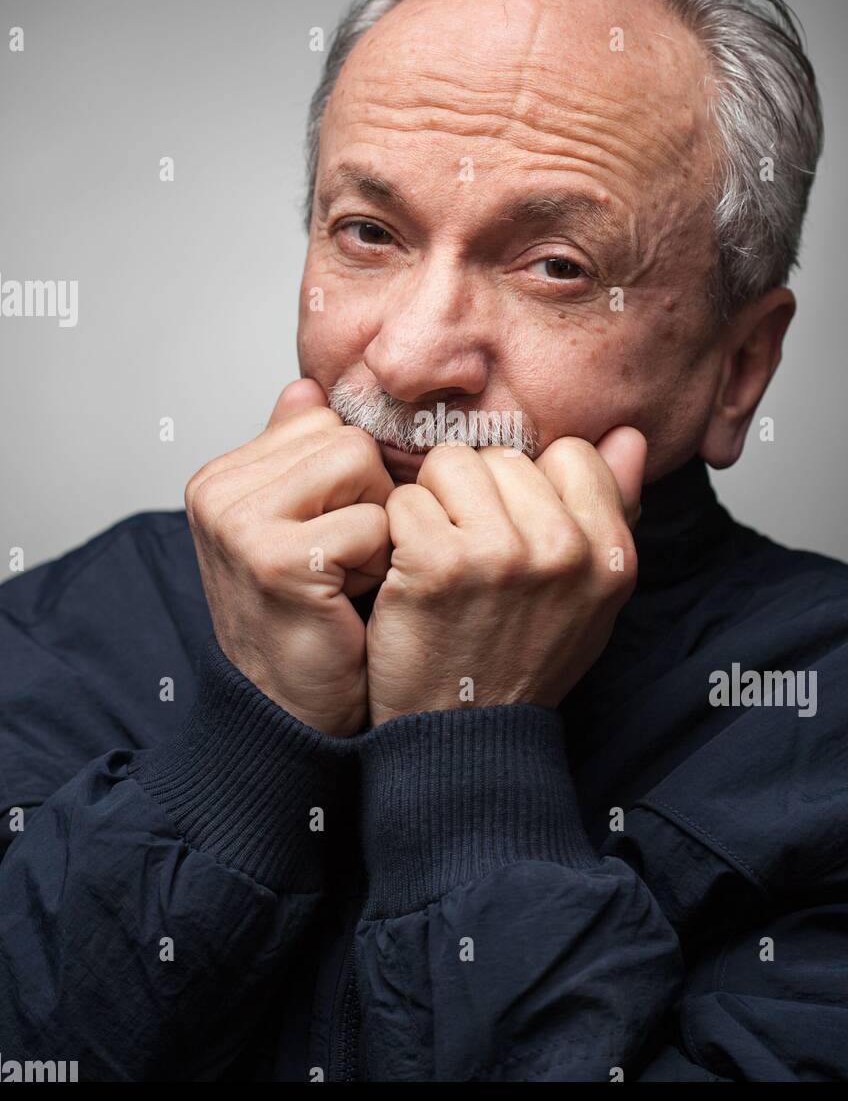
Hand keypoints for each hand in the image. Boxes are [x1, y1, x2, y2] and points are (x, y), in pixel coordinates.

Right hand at [185, 378, 393, 734]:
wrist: (290, 712)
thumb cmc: (308, 620)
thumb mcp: (296, 528)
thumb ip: (297, 458)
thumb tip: (306, 388)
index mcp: (221, 477)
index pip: (324, 422)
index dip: (352, 481)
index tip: (330, 537)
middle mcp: (217, 492)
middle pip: (347, 439)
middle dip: (368, 499)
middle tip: (342, 561)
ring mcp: (239, 523)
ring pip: (361, 465)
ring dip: (376, 526)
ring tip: (345, 574)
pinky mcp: (275, 558)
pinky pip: (372, 521)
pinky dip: (378, 563)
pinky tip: (347, 600)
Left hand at [364, 429, 645, 727]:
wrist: (462, 737)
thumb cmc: (522, 657)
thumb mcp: (591, 596)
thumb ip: (615, 510)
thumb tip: (628, 435)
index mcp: (612, 554)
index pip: (573, 454)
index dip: (534, 485)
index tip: (516, 528)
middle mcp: (565, 551)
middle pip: (504, 456)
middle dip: (478, 494)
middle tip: (472, 554)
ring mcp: (502, 556)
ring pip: (452, 465)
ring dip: (435, 504)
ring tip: (441, 556)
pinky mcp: (439, 564)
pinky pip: (407, 499)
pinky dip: (396, 532)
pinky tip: (409, 572)